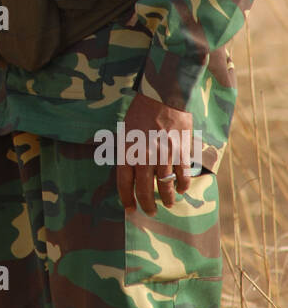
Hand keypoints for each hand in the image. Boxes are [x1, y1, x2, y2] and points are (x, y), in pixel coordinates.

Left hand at [117, 91, 193, 215]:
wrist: (163, 96)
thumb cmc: (140, 112)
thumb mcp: (125, 131)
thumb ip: (127, 153)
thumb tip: (129, 173)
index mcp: (128, 151)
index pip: (125, 183)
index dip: (127, 199)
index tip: (130, 210)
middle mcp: (144, 157)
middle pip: (145, 190)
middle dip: (147, 205)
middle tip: (150, 212)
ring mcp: (164, 155)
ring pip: (166, 186)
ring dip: (167, 199)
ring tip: (168, 203)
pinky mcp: (181, 152)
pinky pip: (183, 176)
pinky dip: (183, 185)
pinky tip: (182, 189)